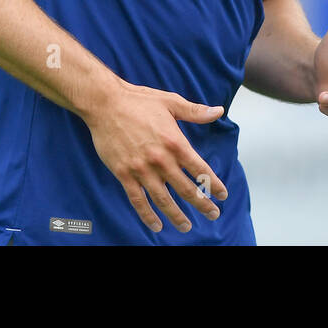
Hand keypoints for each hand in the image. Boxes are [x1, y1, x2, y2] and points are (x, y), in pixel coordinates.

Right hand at [86, 82, 228, 232]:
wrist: (105, 104)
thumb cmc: (140, 101)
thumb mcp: (171, 102)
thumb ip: (195, 112)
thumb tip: (219, 111)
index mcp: (175, 142)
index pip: (200, 169)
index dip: (213, 183)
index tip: (222, 194)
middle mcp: (160, 158)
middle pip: (185, 188)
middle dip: (202, 203)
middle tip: (213, 214)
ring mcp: (141, 168)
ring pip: (163, 199)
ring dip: (177, 215)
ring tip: (187, 226)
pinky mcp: (124, 174)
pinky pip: (137, 199)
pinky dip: (147, 215)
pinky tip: (156, 225)